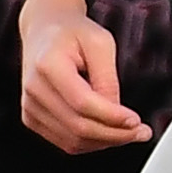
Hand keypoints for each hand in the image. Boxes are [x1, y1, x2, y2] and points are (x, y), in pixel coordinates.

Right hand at [18, 0, 148, 151]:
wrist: (45, 30)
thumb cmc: (73, 33)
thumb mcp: (100, 42)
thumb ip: (108, 78)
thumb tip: (117, 113)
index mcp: (48, 65)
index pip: (82, 103)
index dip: (112, 116)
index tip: (136, 121)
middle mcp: (34, 89)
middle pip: (77, 126)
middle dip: (115, 134)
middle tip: (141, 132)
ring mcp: (30, 106)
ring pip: (72, 140)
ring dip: (105, 142)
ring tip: (129, 133)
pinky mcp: (32, 118)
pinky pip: (65, 141)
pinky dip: (91, 143)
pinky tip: (108, 132)